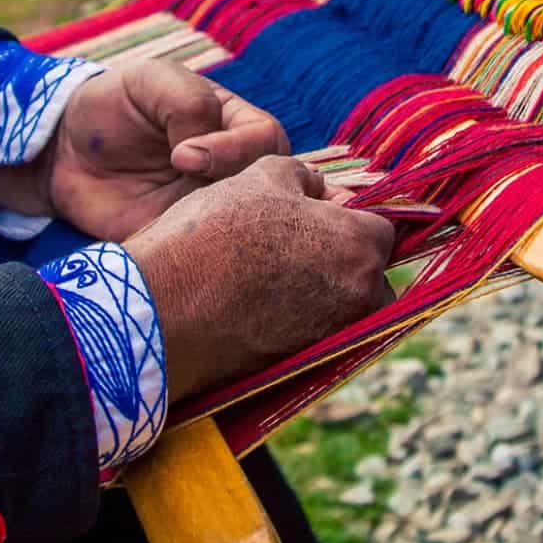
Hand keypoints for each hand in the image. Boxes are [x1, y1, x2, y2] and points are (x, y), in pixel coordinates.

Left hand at [0, 60, 288, 241]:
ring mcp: (212, 208)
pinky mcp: (186, 243)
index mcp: (234, 124)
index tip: (182, 156)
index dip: (237, 150)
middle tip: (180, 192)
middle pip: (269, 188)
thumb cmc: (113, 105)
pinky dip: (191, 255)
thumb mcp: (150, 80)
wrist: (63, 153)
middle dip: (234, 193)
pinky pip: (205, 257)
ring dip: (214, 226)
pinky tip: (160, 244)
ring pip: (243, 227)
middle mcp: (233, 169)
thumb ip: (188, 102)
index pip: (268, 139)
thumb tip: (200, 153)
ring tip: (170, 220)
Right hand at [121, 156, 397, 399]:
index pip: (381, 225)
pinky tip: (258, 301)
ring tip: (269, 271)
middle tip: (291, 241)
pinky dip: (298, 318)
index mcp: (361, 247)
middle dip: (341, 256)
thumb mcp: (261, 177)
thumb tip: (319, 188)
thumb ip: (305, 177)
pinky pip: (316, 333)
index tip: (315, 210)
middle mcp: (361, 298)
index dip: (347, 213)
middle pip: (368, 270)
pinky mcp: (304, 365)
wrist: (162, 310)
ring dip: (321, 288)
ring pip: (344, 304)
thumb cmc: (213, 234)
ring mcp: (335, 336)